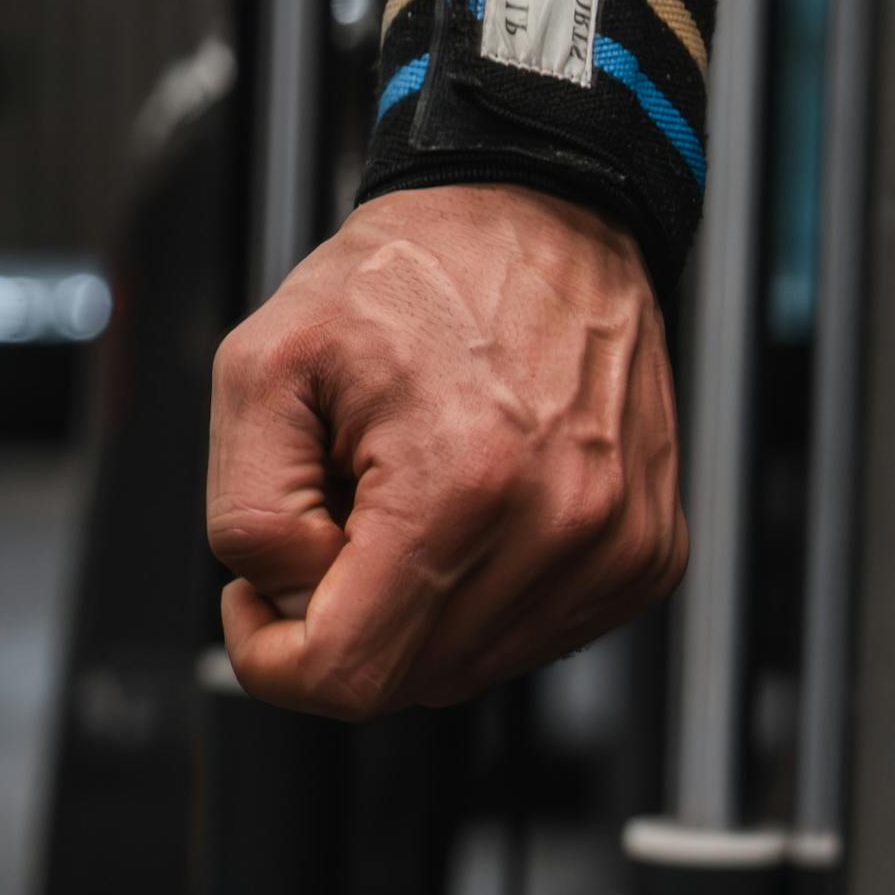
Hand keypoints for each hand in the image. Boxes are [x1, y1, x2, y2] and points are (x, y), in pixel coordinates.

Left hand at [208, 186, 678, 720]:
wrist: (539, 213)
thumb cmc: (409, 276)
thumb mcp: (263, 365)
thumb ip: (246, 512)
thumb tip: (288, 603)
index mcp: (463, 486)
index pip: (349, 678)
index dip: (273, 657)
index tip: (260, 595)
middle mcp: (561, 528)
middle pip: (405, 681)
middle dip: (344, 614)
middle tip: (336, 508)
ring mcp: (616, 548)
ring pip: (467, 667)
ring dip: (413, 603)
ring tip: (407, 491)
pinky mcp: (648, 554)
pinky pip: (533, 635)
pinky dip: (479, 591)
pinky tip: (469, 504)